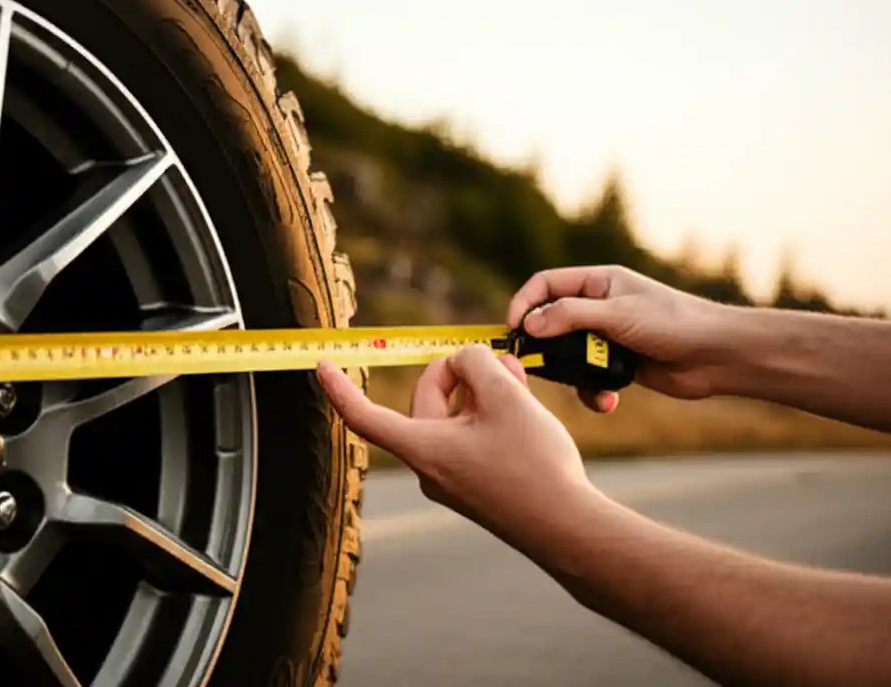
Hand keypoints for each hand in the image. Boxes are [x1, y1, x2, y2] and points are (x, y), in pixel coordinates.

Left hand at [317, 346, 593, 547]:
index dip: (340, 388)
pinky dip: (491, 418)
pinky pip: (471, 440)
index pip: (364, 415)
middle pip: (428, 402)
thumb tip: (465, 361)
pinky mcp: (475, 489)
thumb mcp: (506, 396)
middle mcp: (429, 469)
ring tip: (521, 385)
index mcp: (423, 448)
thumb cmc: (534, 466)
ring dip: (483, 394)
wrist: (569, 528)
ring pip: (455, 418)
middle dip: (462, 375)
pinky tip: (524, 412)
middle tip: (504, 365)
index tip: (321, 366)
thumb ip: (476, 363)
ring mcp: (452, 482)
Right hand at [506, 265, 731, 410]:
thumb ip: (570, 317)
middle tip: (531, 368)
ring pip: (569, 357)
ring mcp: (607, 338)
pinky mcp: (618, 366)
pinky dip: (593, 392)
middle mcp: (599, 308)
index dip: (524, 303)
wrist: (718, 355)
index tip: (513, 329)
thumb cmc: (673, 323)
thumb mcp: (617, 315)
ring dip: (573, 375)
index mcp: (598, 283)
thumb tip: (528, 325)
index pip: (546, 285)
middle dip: (544, 348)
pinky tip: (609, 400)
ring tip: (587, 385)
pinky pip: (589, 379)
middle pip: (551, 323)